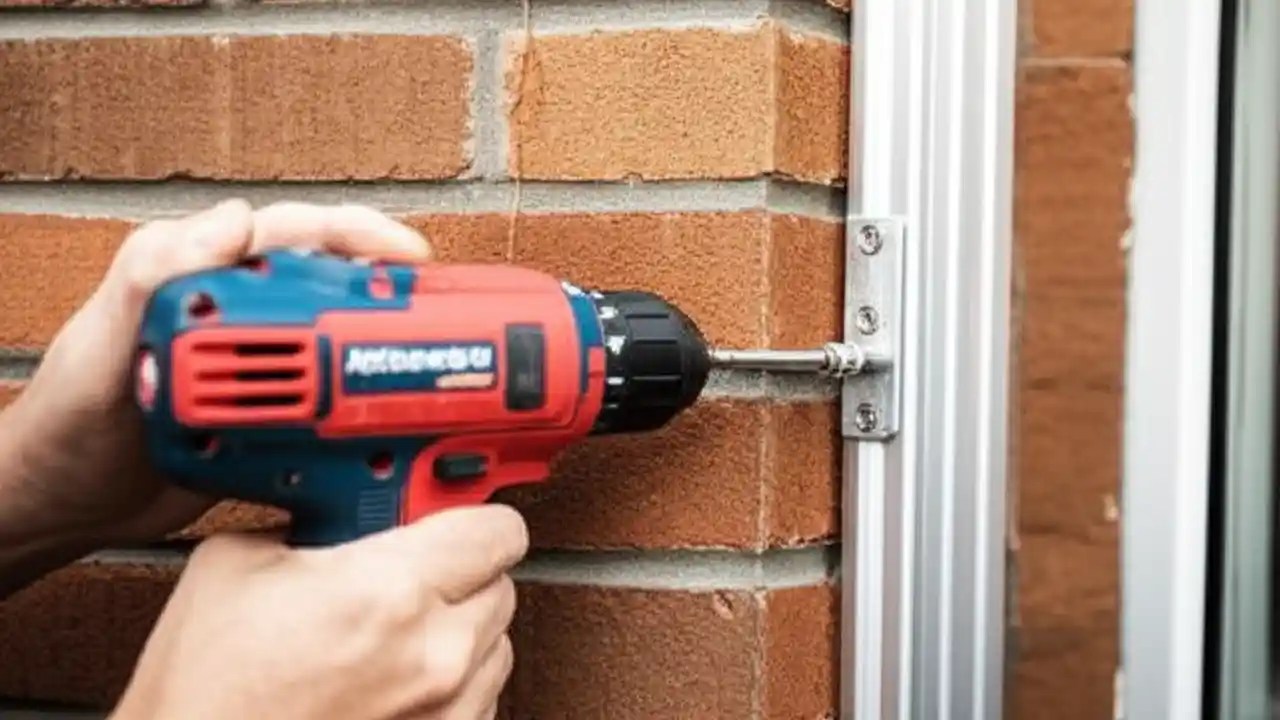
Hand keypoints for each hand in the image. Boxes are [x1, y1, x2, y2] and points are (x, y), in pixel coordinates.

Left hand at [0, 200, 430, 552]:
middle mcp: (246, 319)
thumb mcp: (103, 346)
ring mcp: (266, 374)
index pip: (297, 236)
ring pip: (345, 343)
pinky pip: (335, 403)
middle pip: (337, 287)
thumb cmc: (67, 419)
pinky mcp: (278, 425)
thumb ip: (154, 278)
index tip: (408, 256)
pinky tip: (400, 424)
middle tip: (444, 315)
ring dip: (394, 350)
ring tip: (438, 364)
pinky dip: (373, 410)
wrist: (64, 504)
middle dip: (397, 294)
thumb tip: (237, 220)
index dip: (360, 237)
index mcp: (208, 280)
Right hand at [113, 504, 527, 719]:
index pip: (496, 530)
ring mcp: (444, 711)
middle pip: (501, 584)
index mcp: (391, 590)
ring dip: (460, 628)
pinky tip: (395, 677)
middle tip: (410, 570)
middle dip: (462, 569)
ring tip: (394, 631)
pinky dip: (452, 683)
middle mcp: (433, 653)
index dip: (473, 512)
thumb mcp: (235, 567)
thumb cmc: (202, 693)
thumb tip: (339, 511)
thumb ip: (310, 523)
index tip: (453, 511)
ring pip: (497, 644)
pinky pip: (480, 699)